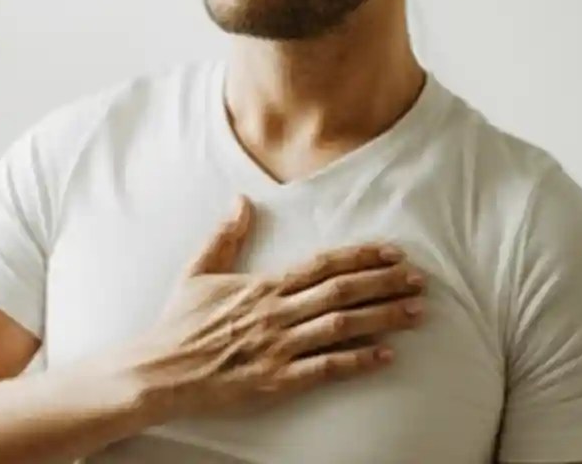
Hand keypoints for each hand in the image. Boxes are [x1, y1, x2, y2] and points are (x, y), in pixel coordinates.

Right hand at [124, 196, 426, 418]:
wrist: (161, 371)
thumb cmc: (179, 324)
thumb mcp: (197, 272)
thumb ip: (224, 237)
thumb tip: (241, 200)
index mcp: (262, 286)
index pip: (321, 265)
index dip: (360, 256)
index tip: (392, 252)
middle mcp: (276, 313)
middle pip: (342, 292)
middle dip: (384, 283)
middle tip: (419, 279)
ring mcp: (279, 347)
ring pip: (342, 326)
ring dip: (383, 317)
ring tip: (416, 312)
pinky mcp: (279, 380)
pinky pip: (327, 368)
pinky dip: (359, 361)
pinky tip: (387, 355)